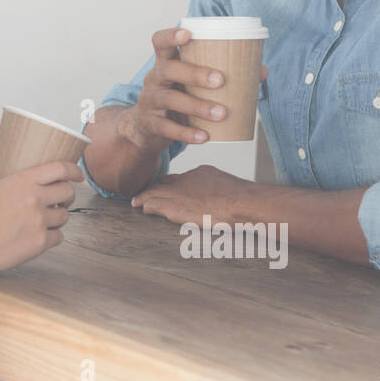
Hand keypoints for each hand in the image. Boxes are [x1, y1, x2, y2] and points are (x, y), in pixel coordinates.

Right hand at [0, 134, 79, 280]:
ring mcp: (40, 222)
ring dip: (59, 216)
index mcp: (22, 182)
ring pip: (65, 216)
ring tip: (47, 217)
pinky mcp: (40, 243)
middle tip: (60, 198)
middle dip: (67, 195)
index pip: (60, 168)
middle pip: (68, 192)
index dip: (74, 170)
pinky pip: (59, 237)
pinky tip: (41, 234)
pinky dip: (53, 236)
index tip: (78, 173)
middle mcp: (35, 200)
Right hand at [117, 27, 268, 151]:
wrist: (145, 128)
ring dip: (198, 106)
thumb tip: (260, 72)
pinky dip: (187, 133)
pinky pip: (168, 128)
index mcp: (165, 63)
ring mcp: (150, 101)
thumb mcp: (190, 84)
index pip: (160, 42)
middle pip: (168, 69)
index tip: (188, 34)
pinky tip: (204, 136)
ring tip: (221, 113)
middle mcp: (154, 78)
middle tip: (220, 80)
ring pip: (170, 99)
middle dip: (194, 73)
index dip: (171, 35)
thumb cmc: (176, 98)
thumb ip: (220, 74)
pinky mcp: (151, 124)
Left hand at [129, 164, 253, 224]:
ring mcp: (179, 192)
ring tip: (136, 202)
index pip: (179, 177)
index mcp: (200, 173)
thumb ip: (219, 188)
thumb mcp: (230, 187)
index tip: (164, 187)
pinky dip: (147, 205)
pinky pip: (154, 204)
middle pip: (164, 182)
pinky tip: (142, 208)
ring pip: (155, 192)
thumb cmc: (243, 199)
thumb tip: (222, 197)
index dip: (170, 183)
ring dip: (145, 197)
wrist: (241, 202)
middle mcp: (186, 180)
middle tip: (145, 194)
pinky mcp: (174, 206)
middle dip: (155, 188)